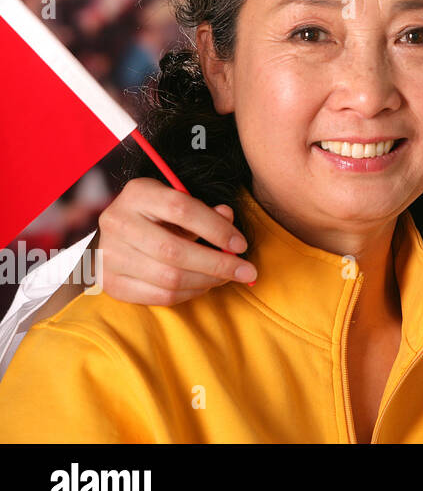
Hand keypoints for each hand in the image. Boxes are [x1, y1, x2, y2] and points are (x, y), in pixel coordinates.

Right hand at [98, 178, 256, 305]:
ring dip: (206, 281)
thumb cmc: (158, 214)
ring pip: (168, 278)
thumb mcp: (179, 201)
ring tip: (225, 277)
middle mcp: (118, 222)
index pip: (182, 209)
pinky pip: (158, 296)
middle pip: (174, 251)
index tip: (241, 244)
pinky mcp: (109, 281)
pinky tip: (203, 285)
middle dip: (217, 264)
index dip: (216, 229)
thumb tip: (228, 216)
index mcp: (138, 193)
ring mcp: (109, 254)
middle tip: (245, 271)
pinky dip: (188, 294)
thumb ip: (205, 210)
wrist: (119, 230)